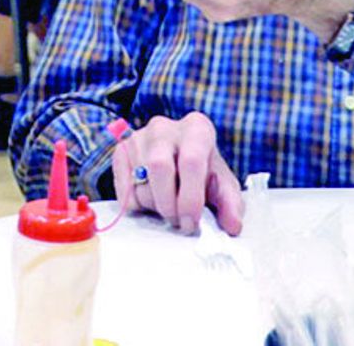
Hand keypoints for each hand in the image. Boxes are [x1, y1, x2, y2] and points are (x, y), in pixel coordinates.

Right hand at [110, 114, 242, 233]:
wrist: (178, 155)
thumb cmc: (202, 170)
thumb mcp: (222, 184)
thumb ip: (231, 204)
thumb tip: (232, 225)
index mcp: (197, 128)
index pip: (191, 161)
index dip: (190, 197)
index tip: (191, 221)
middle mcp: (164, 127)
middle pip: (160, 167)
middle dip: (168, 204)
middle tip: (178, 220)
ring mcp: (139, 137)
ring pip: (140, 181)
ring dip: (154, 206)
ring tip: (168, 206)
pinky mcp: (120, 151)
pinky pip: (124, 189)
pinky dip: (137, 204)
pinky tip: (152, 199)